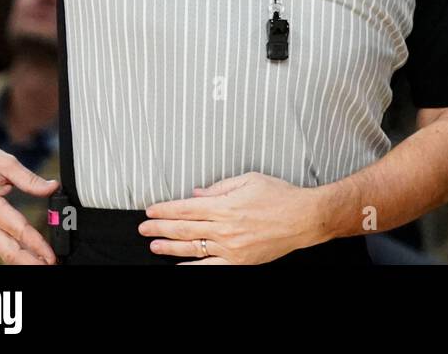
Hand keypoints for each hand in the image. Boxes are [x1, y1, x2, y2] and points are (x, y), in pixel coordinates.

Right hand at [0, 138, 58, 264]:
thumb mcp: (8, 164)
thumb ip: (31, 180)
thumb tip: (53, 187)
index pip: (20, 231)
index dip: (38, 245)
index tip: (51, 255)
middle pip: (8, 250)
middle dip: (29, 261)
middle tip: (50, 266)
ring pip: (2, 249)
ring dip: (22, 259)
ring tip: (41, 264)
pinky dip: (13, 250)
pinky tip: (26, 254)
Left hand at [141, 171, 328, 264]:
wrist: (304, 218)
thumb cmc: (280, 196)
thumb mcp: (249, 179)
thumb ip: (220, 186)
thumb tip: (197, 193)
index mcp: (225, 205)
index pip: (186, 208)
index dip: (165, 210)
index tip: (151, 210)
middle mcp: (224, 228)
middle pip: (183, 229)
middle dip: (160, 228)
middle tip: (144, 228)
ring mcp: (231, 247)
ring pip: (192, 248)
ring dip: (169, 247)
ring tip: (154, 246)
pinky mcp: (239, 261)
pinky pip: (210, 267)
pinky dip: (192, 268)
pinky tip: (179, 267)